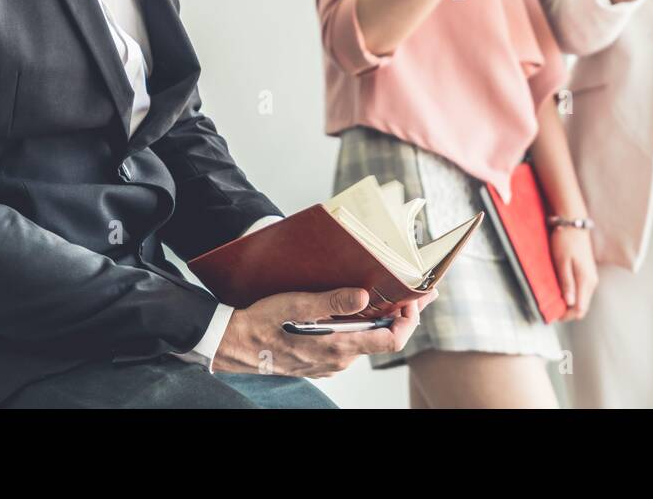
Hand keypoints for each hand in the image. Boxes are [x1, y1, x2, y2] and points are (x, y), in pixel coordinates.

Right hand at [213, 286, 438, 377]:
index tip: (417, 297)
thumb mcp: (297, 305)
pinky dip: (363, 327)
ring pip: (368, 341)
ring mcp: (330, 362)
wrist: (234, 344)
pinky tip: (360, 310)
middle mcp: (339, 359)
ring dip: (383, 319)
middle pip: (385, 338)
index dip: (410, 318)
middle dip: (403, 313)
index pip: (392, 339)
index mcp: (338, 346)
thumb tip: (363, 297)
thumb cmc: (263, 322)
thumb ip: (332, 303)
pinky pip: (351, 344)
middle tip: (417, 291)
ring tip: (392, 295)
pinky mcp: (320, 359)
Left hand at [549, 227, 596, 321]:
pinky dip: (571, 294)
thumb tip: (569, 304)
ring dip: (569, 303)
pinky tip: (560, 291)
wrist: (573, 224)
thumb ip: (567, 283)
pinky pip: (581, 290)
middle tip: (550, 309)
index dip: (566, 316)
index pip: (580, 309)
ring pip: (581, 299)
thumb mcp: (562, 262)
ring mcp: (591, 277)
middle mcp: (592, 281)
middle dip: (567, 311)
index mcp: (586, 280)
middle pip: (582, 306)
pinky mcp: (587, 272)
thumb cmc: (565, 241)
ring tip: (553, 301)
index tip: (552, 316)